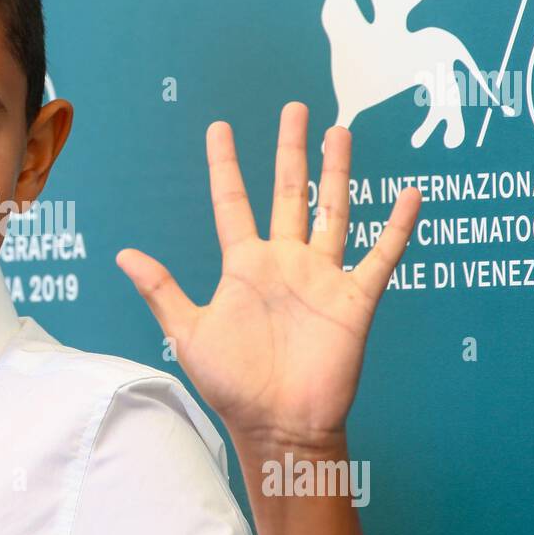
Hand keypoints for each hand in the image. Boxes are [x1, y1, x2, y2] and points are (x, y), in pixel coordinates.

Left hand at [116, 101, 420, 452]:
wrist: (278, 426)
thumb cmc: (232, 385)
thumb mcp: (188, 332)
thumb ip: (162, 290)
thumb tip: (123, 254)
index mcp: (244, 266)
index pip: (233, 202)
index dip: (225, 164)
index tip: (219, 127)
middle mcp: (284, 263)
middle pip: (288, 193)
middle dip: (291, 150)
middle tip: (295, 108)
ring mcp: (322, 278)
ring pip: (332, 211)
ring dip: (337, 172)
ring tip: (341, 131)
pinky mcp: (354, 300)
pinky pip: (380, 256)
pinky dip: (396, 227)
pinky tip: (410, 195)